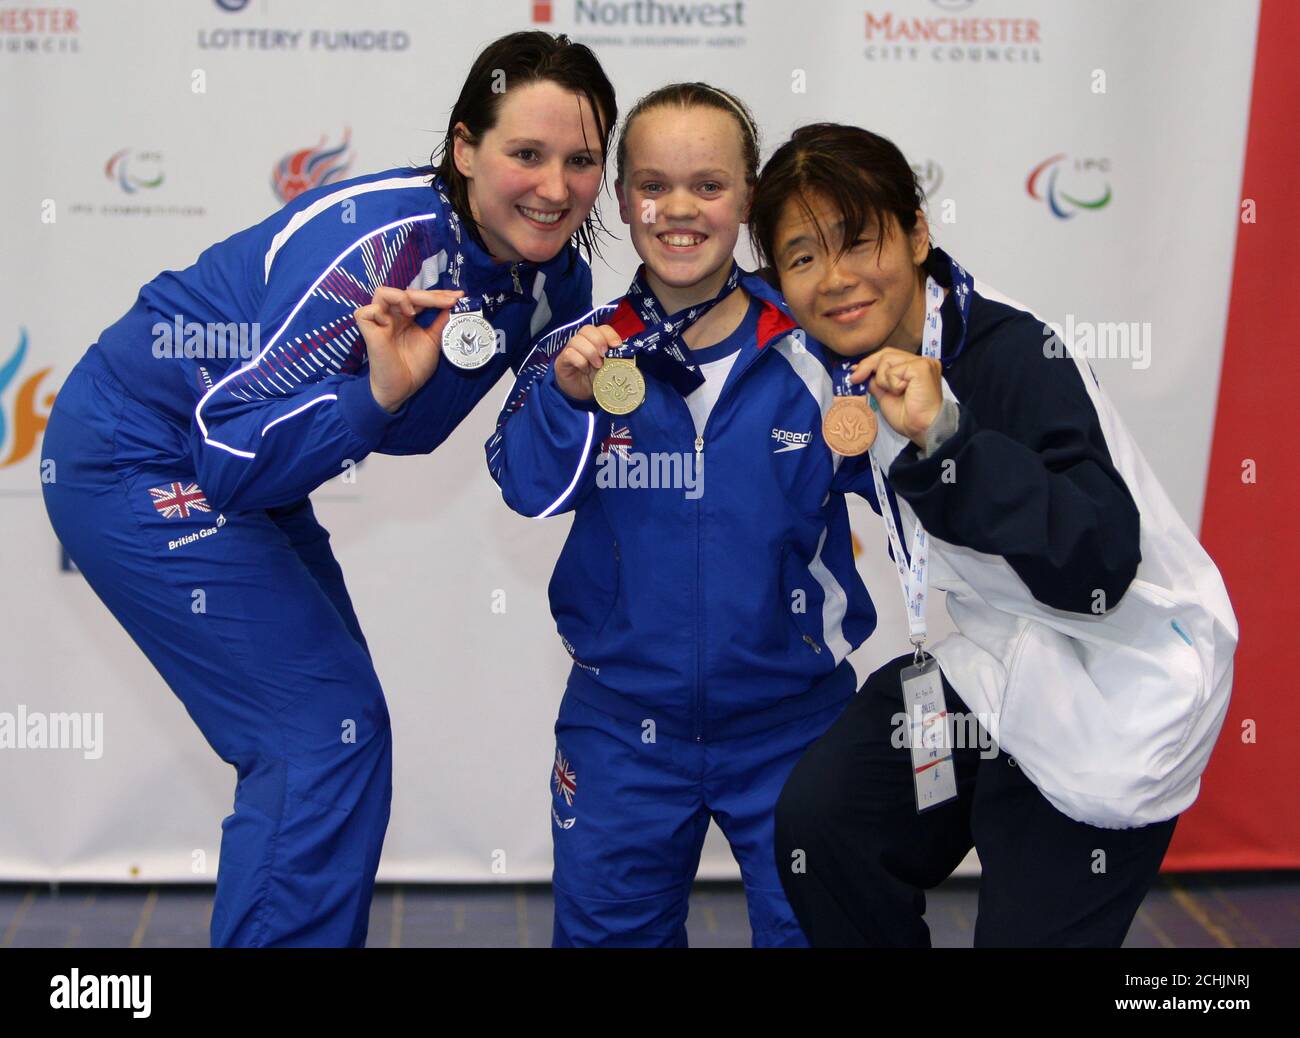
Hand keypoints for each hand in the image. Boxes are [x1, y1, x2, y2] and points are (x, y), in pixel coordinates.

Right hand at [354, 287, 463, 412]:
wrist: (402, 389)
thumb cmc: (414, 367)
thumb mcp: (433, 341)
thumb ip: (441, 322)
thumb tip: (454, 306)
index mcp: (406, 317)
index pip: (420, 298)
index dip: (438, 295)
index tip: (459, 296)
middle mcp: (393, 316)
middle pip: (406, 292)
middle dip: (430, 295)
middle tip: (449, 301)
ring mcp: (379, 322)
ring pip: (382, 293)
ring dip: (401, 297)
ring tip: (415, 311)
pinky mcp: (368, 331)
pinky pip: (364, 312)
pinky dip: (378, 311)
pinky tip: (394, 322)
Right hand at [554, 324, 621, 402]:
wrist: (581, 395)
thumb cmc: (595, 379)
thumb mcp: (609, 369)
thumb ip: (615, 360)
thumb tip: (626, 355)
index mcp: (595, 341)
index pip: (601, 328)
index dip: (609, 334)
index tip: (616, 345)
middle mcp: (582, 341)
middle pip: (587, 329)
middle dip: (599, 341)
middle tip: (604, 355)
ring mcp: (570, 349)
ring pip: (577, 340)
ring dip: (590, 352)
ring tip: (597, 365)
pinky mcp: (562, 360)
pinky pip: (569, 353)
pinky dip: (579, 361)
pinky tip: (584, 370)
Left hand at [850, 347, 943, 446]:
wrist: (921, 428)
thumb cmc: (908, 417)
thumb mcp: (885, 396)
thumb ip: (876, 382)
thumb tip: (859, 372)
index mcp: (914, 368)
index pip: (888, 356)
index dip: (869, 362)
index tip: (854, 372)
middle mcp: (921, 362)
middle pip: (886, 353)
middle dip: (868, 366)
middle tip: (855, 379)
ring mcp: (923, 362)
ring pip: (887, 359)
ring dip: (883, 379)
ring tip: (895, 393)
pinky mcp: (922, 367)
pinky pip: (894, 370)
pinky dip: (892, 383)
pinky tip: (902, 392)